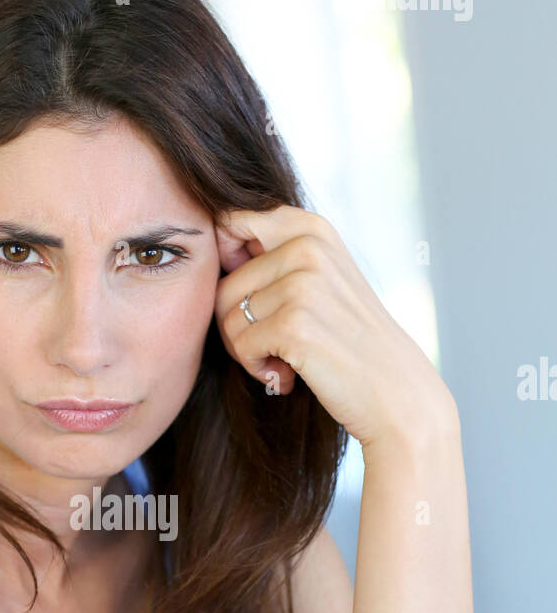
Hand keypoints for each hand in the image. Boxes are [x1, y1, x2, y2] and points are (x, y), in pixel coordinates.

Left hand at [214, 204, 456, 450]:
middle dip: (238, 324)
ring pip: (228, 318)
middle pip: (224, 284)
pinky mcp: (293, 324)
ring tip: (285, 360)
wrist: (394, 390)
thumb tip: (217, 239)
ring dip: (249, 350)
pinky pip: (240, 346)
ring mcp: (301, 284)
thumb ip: (278, 252)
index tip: (252, 299)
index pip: (232, 222)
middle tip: (274, 346)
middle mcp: (307, 246)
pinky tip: (289, 375)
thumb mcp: (322, 277)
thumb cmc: (350, 339)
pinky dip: (258, 368)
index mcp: (312, 228)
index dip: (225, 264)